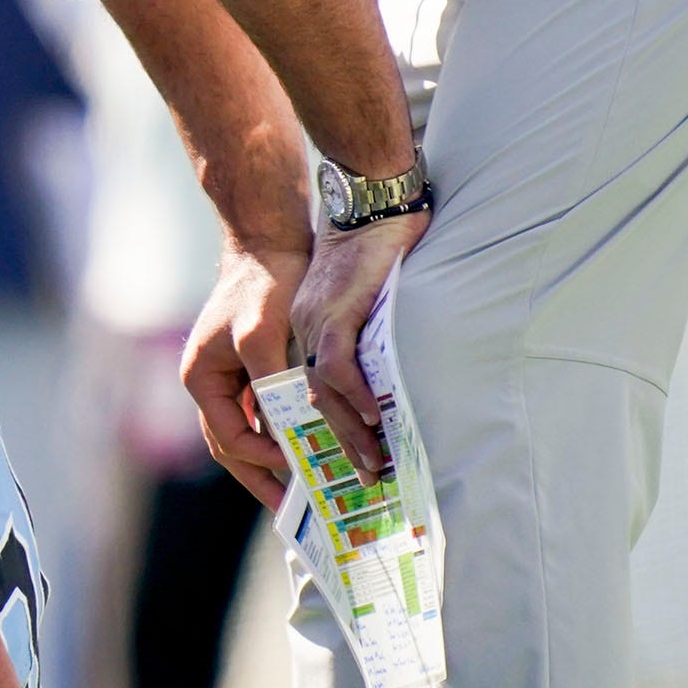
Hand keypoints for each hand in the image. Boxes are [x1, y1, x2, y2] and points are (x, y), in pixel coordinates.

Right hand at [181, 243, 303, 502]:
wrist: (269, 240)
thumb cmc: (263, 283)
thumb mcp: (261, 335)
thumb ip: (267, 385)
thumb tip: (281, 432)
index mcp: (201, 379)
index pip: (227, 438)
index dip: (261, 460)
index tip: (298, 469)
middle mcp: (210, 382)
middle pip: (232, 445)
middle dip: (261, 476)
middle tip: (293, 509)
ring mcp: (230, 375)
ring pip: (248, 431)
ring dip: (273, 457)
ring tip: (304, 485)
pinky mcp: (252, 366)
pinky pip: (264, 411)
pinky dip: (284, 430)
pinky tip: (310, 443)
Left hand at [287, 211, 425, 477]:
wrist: (371, 208)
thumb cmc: (376, 255)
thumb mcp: (363, 308)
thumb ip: (365, 345)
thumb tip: (387, 388)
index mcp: (304, 336)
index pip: (303, 397)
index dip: (318, 434)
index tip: (339, 467)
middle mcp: (301, 335)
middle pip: (309, 405)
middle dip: (335, 447)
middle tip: (361, 480)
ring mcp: (313, 324)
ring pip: (321, 394)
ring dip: (348, 432)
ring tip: (372, 463)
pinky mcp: (334, 312)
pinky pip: (338, 365)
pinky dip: (356, 395)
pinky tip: (376, 419)